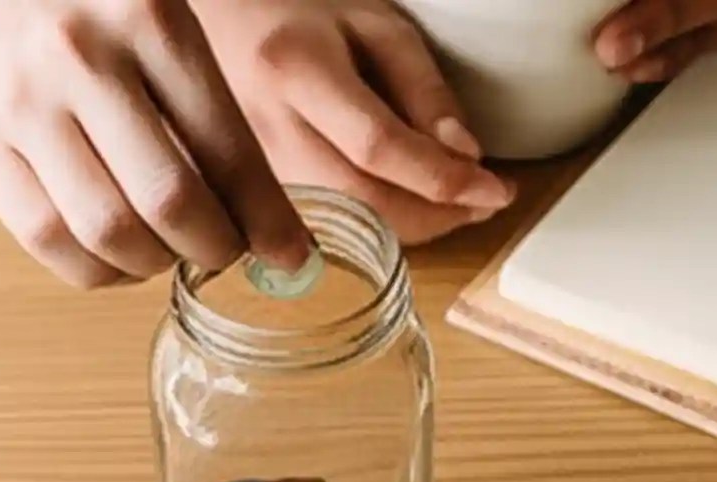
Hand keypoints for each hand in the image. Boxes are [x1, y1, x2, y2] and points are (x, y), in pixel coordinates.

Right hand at [0, 0, 310, 288]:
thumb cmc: (95, 5)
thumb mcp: (165, 20)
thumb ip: (211, 106)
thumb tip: (266, 219)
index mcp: (149, 20)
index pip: (227, 149)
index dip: (267, 219)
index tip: (292, 253)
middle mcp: (80, 59)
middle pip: (169, 200)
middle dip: (215, 247)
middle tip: (228, 251)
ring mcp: (19, 104)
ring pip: (107, 232)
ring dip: (155, 263)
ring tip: (172, 250)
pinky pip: (47, 240)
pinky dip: (97, 269)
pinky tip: (120, 257)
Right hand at [192, 0, 515, 244]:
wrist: (219, 20)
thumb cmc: (300, 12)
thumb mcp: (374, 24)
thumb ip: (422, 88)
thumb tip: (464, 159)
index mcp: (295, 69)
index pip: (377, 145)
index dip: (442, 178)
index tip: (497, 190)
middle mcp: (264, 127)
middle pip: (360, 200)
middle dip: (436, 215)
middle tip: (484, 201)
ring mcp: (251, 167)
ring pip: (344, 224)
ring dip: (412, 226)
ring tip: (454, 201)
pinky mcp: (253, 192)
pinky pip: (325, 225)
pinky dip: (376, 224)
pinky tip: (405, 203)